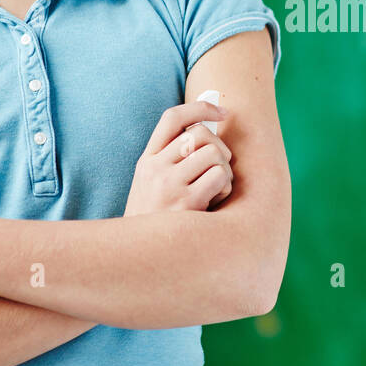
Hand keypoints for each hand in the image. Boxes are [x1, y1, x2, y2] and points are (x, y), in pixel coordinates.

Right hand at [125, 100, 233, 215]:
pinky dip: (225, 187)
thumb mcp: (153, 185)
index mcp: (147, 161)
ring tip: (217, 188)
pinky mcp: (186, 204)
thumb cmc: (157, 220)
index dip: (201, 107)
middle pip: (200, 134)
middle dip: (219, 147)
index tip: (222, 112)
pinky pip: (220, 177)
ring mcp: (168, 185)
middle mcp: (154, 169)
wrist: (140, 258)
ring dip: (224, 170)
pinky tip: (215, 202)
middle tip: (220, 167)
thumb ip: (174, 159)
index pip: (172, 118)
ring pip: (214, 154)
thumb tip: (211, 128)